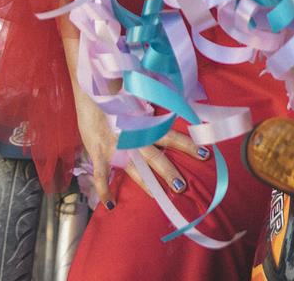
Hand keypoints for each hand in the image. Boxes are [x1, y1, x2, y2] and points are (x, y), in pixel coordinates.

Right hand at [72, 81, 201, 208]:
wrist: (90, 88)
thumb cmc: (116, 92)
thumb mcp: (137, 98)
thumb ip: (150, 110)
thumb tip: (166, 112)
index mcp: (143, 123)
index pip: (169, 134)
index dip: (186, 143)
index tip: (204, 152)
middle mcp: (132, 136)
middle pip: (155, 155)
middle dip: (169, 171)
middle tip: (183, 186)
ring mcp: (114, 146)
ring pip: (134, 167)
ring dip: (147, 183)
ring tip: (160, 196)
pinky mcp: (98, 152)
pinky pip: (101, 174)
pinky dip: (104, 189)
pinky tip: (111, 204)